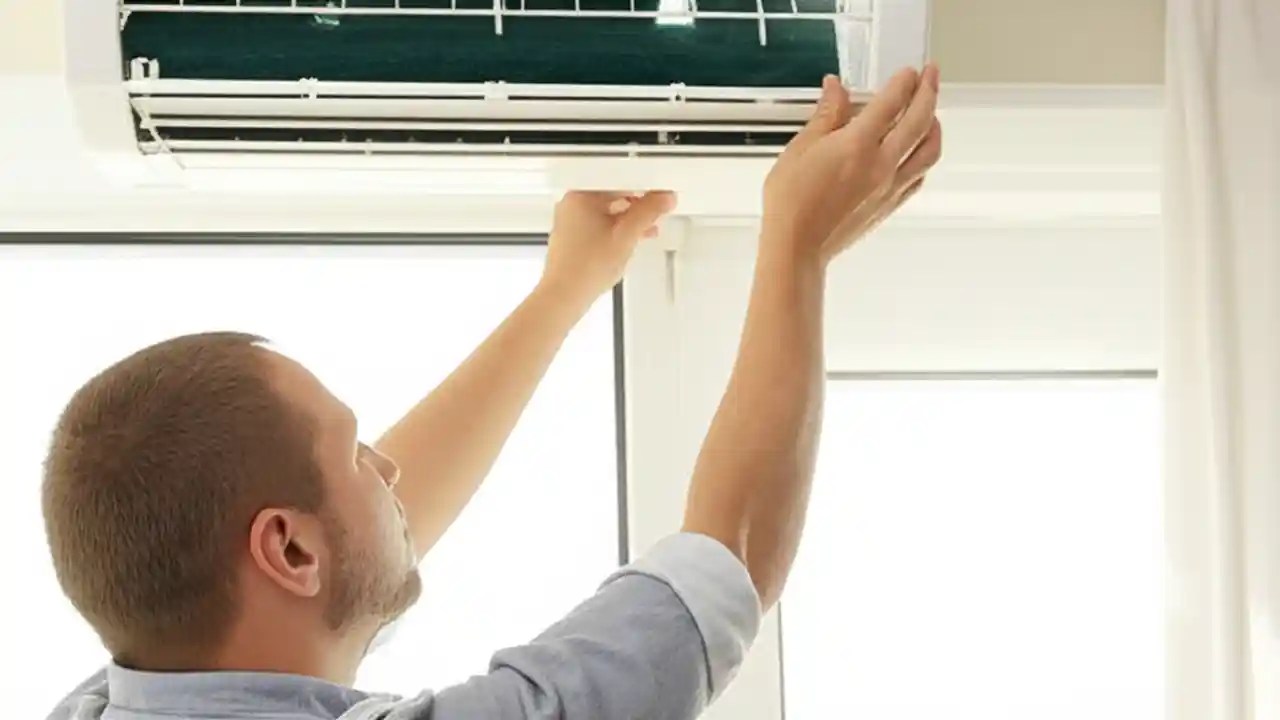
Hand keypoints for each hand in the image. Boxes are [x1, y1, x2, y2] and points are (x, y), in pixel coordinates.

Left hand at [540, 190, 676, 303]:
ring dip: (627, 220)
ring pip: (605, 212)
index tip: (659, 197)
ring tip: (647, 230)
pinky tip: (628, 242)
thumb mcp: (627, 236)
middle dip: (636, 206)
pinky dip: (614, 231)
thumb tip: (663, 197)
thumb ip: (648, 213)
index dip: (644, 189)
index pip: (619, 182)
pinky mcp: (570, 238)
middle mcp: (571, 205)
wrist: (564, 295)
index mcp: (581, 196)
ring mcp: (569, 222)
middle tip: (655, 213)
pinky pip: (597, 226)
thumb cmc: (586, 267)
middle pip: (612, 196)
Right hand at [762, 65, 942, 263]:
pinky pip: (919, 176)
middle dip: (929, 91)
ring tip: (932, 113)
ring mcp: (890, 186)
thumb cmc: (792, 203)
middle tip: (931, 76)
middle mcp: (881, 164)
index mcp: (858, 144)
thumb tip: (835, 90)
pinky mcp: (890, 205)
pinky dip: (925, 157)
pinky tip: (919, 152)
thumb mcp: (800, 148)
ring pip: (929, 150)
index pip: (891, 102)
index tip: (907, 71)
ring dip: (935, 125)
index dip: (903, 81)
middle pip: (920, 119)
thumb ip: (825, 115)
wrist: (797, 246)